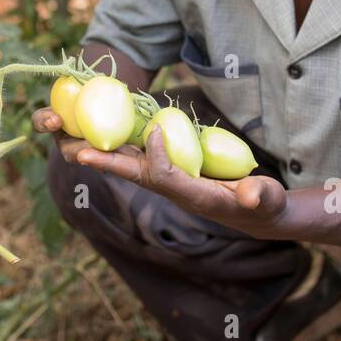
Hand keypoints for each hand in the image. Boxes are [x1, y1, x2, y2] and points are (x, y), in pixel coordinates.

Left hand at [32, 106, 290, 239]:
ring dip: (104, 151)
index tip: (154, 129)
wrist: (256, 213)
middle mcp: (175, 190)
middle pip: (134, 175)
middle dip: (106, 163)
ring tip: (74, 136)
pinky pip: (140, 157)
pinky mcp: (172, 171)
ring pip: (131, 165)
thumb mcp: (266, 202)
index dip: (157, 156)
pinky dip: (122, 144)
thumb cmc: (264, 205)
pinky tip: (105, 127)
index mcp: (194, 197)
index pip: (165, 178)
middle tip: (75, 151)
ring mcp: (171, 181)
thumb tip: (252, 194)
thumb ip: (260, 197)